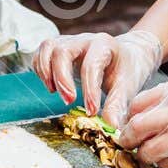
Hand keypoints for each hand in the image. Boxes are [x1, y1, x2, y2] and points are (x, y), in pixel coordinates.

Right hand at [31, 29, 163, 127]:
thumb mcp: (127, 86)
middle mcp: (84, 40)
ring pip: (48, 48)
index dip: (89, 91)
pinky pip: (42, 53)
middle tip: (69, 101)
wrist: (127, 54)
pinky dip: (40, 69)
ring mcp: (70, 41)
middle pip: (62, 51)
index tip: (91, 112)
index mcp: (104, 45)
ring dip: (46, 71)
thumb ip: (117, 105)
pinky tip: (52, 86)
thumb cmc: (126, 70)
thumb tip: (110, 127)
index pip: (91, 66)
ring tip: (54, 92)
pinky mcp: (59, 47)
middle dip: (62, 78)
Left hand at [118, 77, 167, 167]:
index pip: (133, 107)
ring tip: (158, 155)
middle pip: (133, 130)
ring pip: (148, 153)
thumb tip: (133, 121)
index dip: (127, 122)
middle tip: (134, 147)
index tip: (130, 131)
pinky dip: (167, 166)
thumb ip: (166, 102)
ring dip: (148, 158)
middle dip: (129, 142)